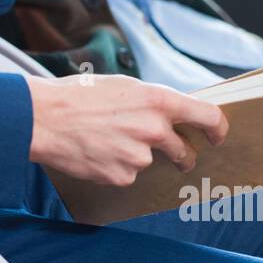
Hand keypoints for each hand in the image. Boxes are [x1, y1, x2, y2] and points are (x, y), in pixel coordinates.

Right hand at [26, 73, 227, 185]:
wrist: (44, 119)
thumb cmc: (78, 96)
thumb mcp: (123, 85)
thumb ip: (151, 102)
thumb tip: (170, 115)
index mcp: (158, 100)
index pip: (208, 117)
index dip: (218, 129)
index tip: (217, 137)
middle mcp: (154, 130)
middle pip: (183, 150)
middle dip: (182, 155)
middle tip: (176, 156)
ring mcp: (139, 157)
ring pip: (148, 162)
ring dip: (135, 156)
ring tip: (105, 141)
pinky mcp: (122, 177)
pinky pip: (127, 175)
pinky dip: (116, 167)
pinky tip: (96, 154)